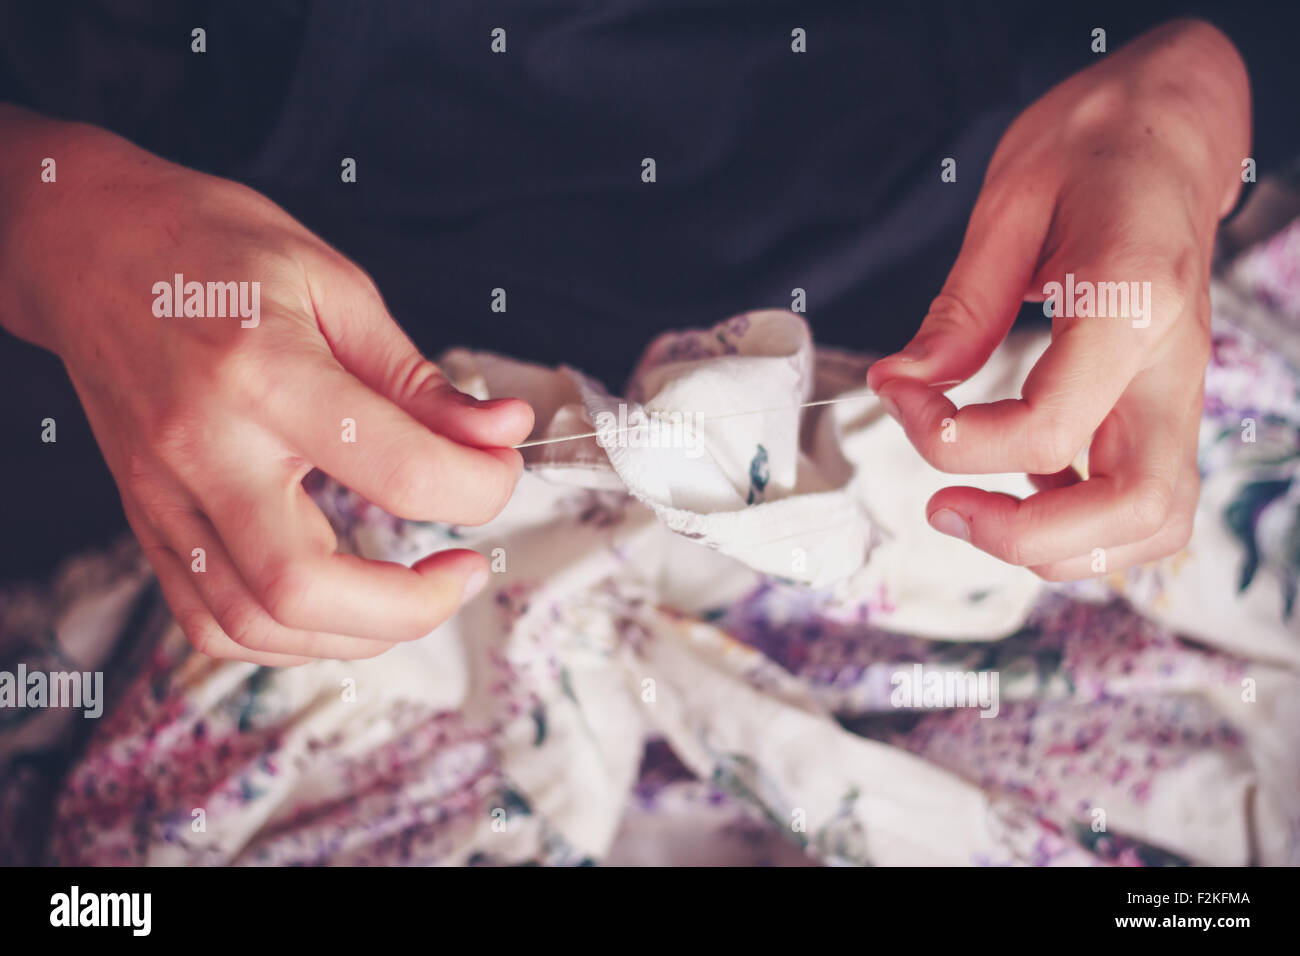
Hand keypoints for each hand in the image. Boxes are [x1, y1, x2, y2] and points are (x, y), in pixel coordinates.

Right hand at [0, 108, 532, 663]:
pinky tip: (339, 606)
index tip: (499, 473)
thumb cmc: (213, 249)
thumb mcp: (334, 286)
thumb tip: (504, 431)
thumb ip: (419, 379)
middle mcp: (204, 449)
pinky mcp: (147, 520)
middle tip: (463, 573)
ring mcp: (163, 496)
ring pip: (252, 624)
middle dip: (411, 607)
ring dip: (354, 635)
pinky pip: (210, 620)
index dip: (479, 487)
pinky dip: (288, 638)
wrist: (86, 245)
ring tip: (412, 595)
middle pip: (303, 587)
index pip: (397, 469)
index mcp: (266, 374)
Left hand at [867, 20, 1248, 580]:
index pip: (1050, 429)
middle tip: (942, 507)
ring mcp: (1179, 390)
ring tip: (978, 508)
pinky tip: (1022, 483)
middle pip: (1136, 506)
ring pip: (1156, 520)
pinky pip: (1146, 497)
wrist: (1171, 127)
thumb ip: (960, 307)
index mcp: (1130, 303)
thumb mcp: (1010, 202)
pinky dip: (1083, 522)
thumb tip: (902, 384)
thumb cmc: (1095, 145)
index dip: (953, 441)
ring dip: (1062, 546)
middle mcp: (1173, 361)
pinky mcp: (1165, 403)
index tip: (901, 397)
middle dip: (1026, 537)